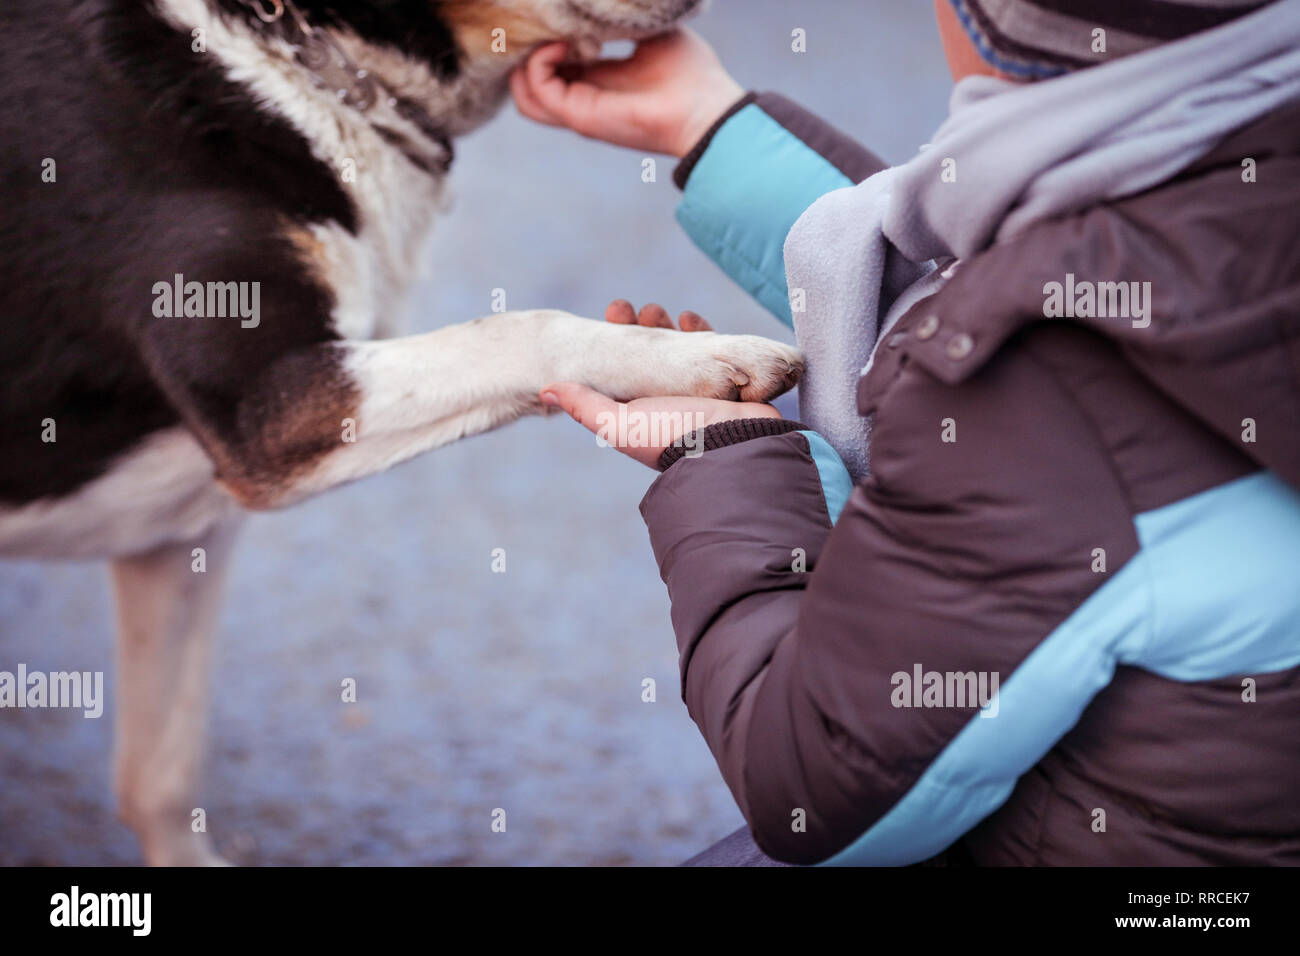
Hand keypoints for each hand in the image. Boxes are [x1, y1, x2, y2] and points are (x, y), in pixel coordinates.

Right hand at [511, 29, 743, 157]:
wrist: (705, 108)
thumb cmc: (690, 72)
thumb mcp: (650, 31)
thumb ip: (619, 18)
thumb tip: (593, 1)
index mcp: (600, 76)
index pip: (554, 61)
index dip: (546, 35)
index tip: (557, 11)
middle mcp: (583, 95)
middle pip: (529, 78)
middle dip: (526, 45)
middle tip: (542, 19)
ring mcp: (577, 108)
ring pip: (522, 91)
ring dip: (528, 56)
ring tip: (553, 33)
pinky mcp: (578, 115)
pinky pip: (536, 89)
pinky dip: (538, 62)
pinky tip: (562, 44)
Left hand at [540, 300, 781, 467]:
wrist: (734, 447)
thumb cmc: (673, 438)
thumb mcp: (619, 424)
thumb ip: (585, 406)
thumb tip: (545, 388)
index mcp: (641, 407)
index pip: (623, 364)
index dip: (617, 336)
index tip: (615, 312)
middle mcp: (669, 396)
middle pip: (652, 351)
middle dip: (643, 325)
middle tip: (639, 310)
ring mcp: (700, 387)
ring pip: (681, 346)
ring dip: (669, 325)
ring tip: (667, 313)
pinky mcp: (729, 378)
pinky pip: (714, 346)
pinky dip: (703, 330)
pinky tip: (690, 319)